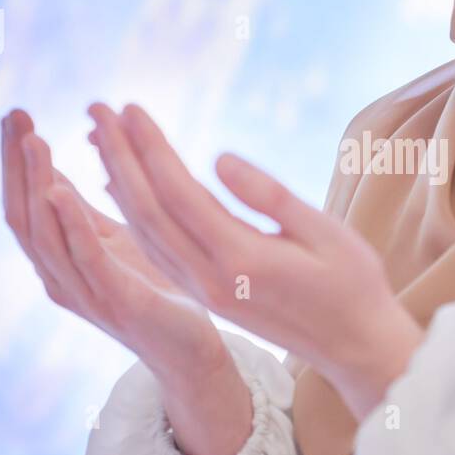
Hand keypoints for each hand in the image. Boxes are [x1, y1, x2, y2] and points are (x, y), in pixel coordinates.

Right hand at [0, 107, 227, 381]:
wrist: (191, 352)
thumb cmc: (153, 294)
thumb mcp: (113, 242)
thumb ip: (81, 213)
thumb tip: (51, 172)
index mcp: (61, 260)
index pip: (25, 203)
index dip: (16, 160)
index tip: (16, 115)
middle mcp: (62, 278)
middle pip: (24, 215)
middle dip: (17, 164)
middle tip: (16, 116)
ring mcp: (86, 293)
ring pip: (47, 234)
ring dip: (37, 183)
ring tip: (35, 141)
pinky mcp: (118, 302)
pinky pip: (86, 258)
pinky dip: (70, 223)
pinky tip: (60, 191)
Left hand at [86, 101, 425, 419]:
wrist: (356, 348)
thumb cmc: (352, 283)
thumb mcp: (325, 232)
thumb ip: (269, 196)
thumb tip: (218, 158)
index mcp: (242, 259)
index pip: (179, 194)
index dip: (151, 148)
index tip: (131, 107)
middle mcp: (212, 279)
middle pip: (148, 212)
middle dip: (119, 157)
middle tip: (97, 110)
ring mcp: (205, 292)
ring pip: (145, 233)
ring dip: (118, 181)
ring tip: (100, 136)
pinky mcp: (206, 296)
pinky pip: (155, 251)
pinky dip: (131, 213)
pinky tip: (118, 186)